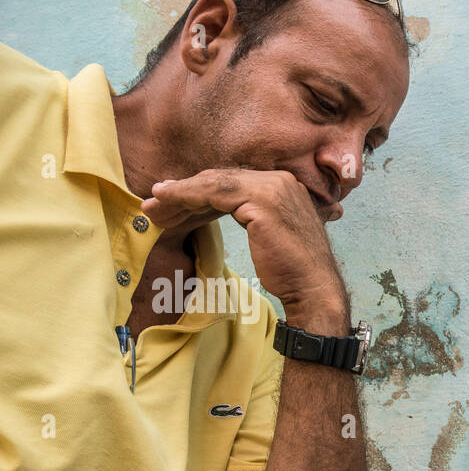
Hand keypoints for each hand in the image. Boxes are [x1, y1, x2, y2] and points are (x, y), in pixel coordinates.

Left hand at [141, 168, 346, 316]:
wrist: (314, 290)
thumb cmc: (292, 272)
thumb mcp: (271, 236)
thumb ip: (254, 217)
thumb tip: (223, 209)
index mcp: (284, 185)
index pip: (233, 183)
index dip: (198, 192)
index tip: (172, 204)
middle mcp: (280, 180)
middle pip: (220, 180)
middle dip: (183, 193)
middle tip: (153, 205)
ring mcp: (272, 188)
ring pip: (213, 183)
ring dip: (178, 194)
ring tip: (151, 207)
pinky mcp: (262, 201)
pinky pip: (214, 192)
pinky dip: (186, 195)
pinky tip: (166, 201)